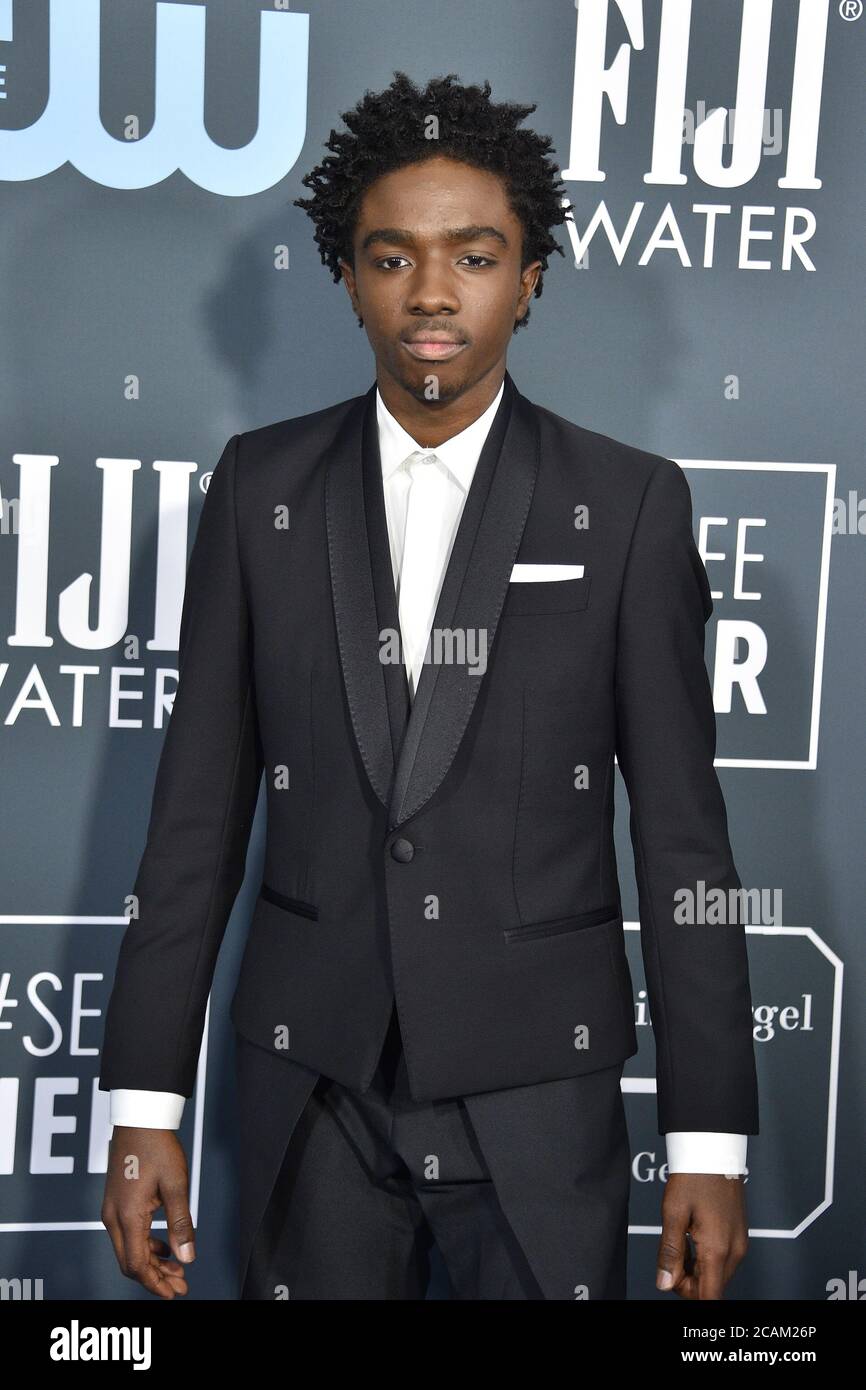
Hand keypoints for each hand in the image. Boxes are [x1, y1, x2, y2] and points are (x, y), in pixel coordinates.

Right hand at [102, 1126, 195, 1298]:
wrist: (139, 1119)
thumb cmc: (157, 1146)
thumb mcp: (176, 1185)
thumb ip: (181, 1223)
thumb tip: (188, 1257)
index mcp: (127, 1216)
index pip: (137, 1264)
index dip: (155, 1283)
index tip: (174, 1293)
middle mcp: (113, 1218)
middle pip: (130, 1262)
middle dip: (155, 1278)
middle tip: (181, 1285)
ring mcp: (111, 1210)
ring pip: (128, 1250)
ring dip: (152, 1263)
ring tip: (177, 1270)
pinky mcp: (115, 1203)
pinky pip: (127, 1235)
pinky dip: (146, 1246)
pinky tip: (164, 1247)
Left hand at [655, 1172, 748, 1298]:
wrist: (714, 1151)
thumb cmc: (694, 1176)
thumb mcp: (673, 1213)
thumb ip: (669, 1252)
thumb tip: (664, 1283)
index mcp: (717, 1248)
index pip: (709, 1296)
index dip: (686, 1292)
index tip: (671, 1276)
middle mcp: (735, 1250)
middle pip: (713, 1288)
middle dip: (689, 1280)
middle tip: (671, 1253)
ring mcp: (740, 1243)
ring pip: (719, 1275)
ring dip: (698, 1269)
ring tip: (681, 1240)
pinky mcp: (740, 1235)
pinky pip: (724, 1260)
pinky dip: (707, 1258)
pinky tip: (693, 1237)